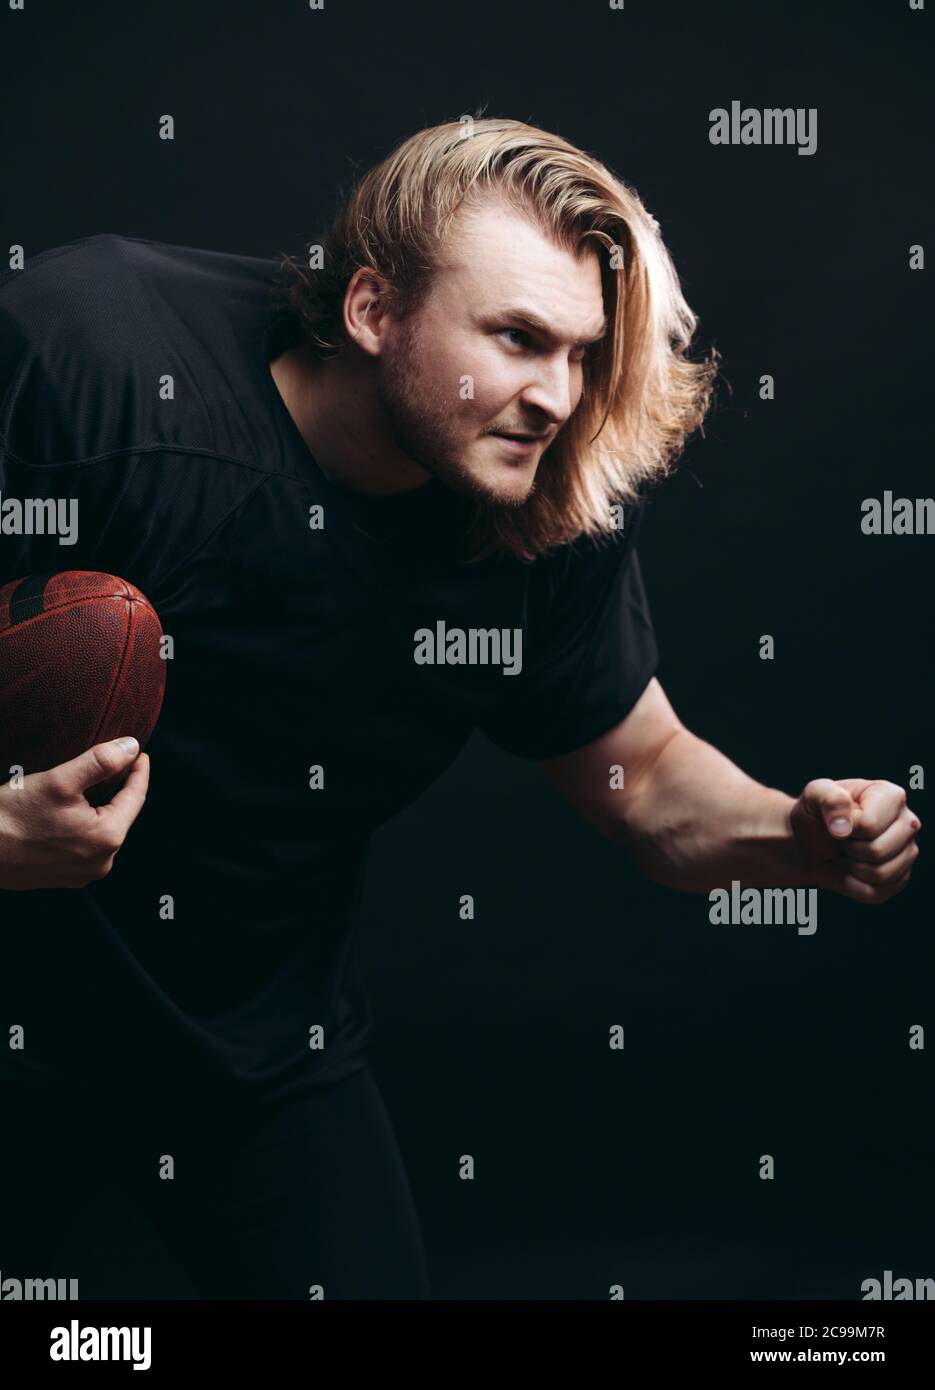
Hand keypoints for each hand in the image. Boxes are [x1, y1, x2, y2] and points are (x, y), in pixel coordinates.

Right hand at [0, 738, 149, 890]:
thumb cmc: (13, 815)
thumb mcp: (60, 780)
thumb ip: (101, 761)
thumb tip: (131, 746)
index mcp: (107, 838)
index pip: (136, 797)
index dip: (139, 771)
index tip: (139, 752)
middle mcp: (102, 863)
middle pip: (121, 815)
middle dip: (121, 789)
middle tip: (118, 762)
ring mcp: (83, 874)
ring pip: (103, 831)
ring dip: (103, 807)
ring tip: (98, 784)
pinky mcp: (65, 877)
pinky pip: (86, 845)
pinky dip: (86, 825)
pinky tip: (75, 810)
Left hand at [789, 777, 920, 904]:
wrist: (808, 843)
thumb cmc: (815, 814)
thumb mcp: (813, 794)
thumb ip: (828, 798)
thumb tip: (843, 826)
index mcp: (892, 796)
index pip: (870, 825)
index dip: (846, 828)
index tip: (839, 821)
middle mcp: (908, 822)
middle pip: (878, 851)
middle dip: (850, 848)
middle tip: (843, 839)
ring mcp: (908, 852)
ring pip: (880, 874)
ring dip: (852, 867)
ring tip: (848, 853)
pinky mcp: (900, 879)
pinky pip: (875, 893)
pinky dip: (853, 885)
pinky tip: (850, 869)